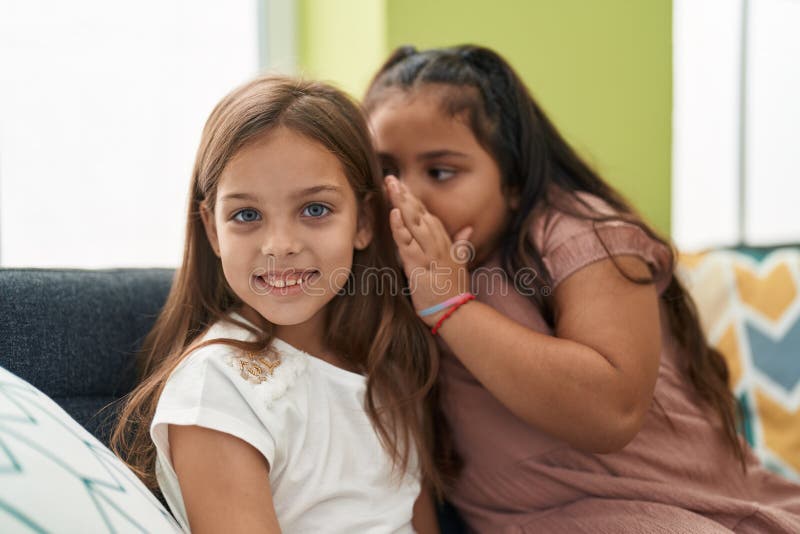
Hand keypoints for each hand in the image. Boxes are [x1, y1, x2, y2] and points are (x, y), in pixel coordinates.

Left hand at [384, 175, 472, 325]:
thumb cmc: (454, 291)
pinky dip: (400, 227)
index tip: (402, 186)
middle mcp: (437, 243)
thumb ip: (462, 245)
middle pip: (420, 213)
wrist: (455, 311)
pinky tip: (394, 213)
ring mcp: (429, 253)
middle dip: (405, 194)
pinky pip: (407, 242)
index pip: (427, 215)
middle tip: (391, 177)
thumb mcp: (460, 264)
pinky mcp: (419, 265)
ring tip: (390, 186)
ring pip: (414, 222)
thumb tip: (467, 230)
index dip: (414, 200)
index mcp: (444, 242)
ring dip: (401, 203)